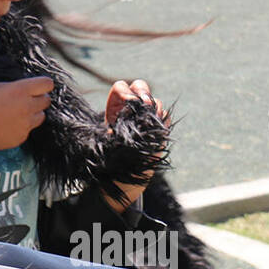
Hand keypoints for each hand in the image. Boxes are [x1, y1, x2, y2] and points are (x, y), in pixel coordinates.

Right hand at [0, 77, 52, 164]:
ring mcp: (26, 124)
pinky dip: (22, 127)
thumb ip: (13, 87)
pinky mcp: (21, 137)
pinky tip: (7, 126)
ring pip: (41, 116)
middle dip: (38, 99)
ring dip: (33, 114)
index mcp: (20, 90)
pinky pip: (28, 129)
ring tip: (17, 114)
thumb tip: (24, 90)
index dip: (43, 85)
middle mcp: (27, 106)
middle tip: (26, 101)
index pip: (47, 84)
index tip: (38, 87)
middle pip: (47, 100)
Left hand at [104, 79, 169, 211]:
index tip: (129, 101)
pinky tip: (157, 127)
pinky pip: (163, 114)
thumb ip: (112, 133)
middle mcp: (129, 112)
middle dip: (144, 92)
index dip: (125, 91)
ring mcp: (144, 119)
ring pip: (154, 100)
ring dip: (154, 107)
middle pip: (139, 87)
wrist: (126, 182)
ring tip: (149, 120)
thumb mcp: (105, 147)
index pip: (120, 87)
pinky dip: (162, 117)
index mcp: (112, 111)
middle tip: (144, 104)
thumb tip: (117, 125)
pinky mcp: (157, 128)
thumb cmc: (110, 165)